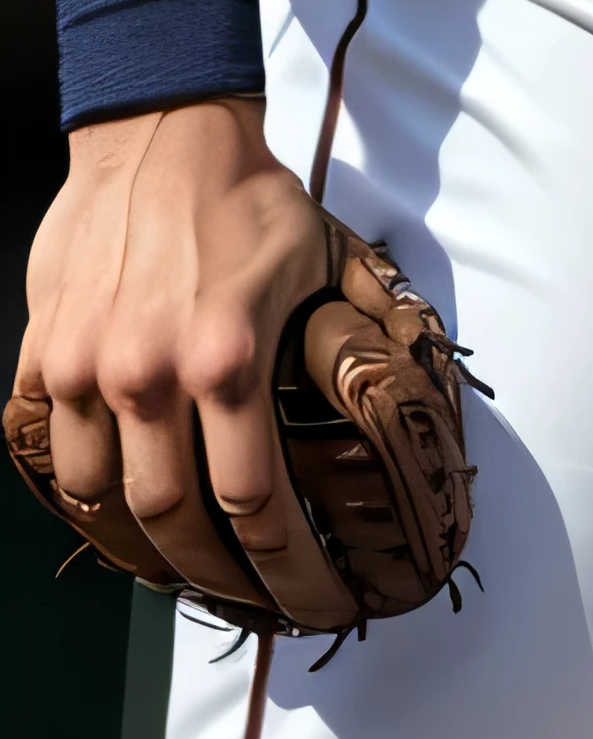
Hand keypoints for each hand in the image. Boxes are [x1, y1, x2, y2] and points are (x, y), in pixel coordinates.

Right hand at [17, 99, 331, 604]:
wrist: (160, 136)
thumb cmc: (253, 200)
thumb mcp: (328, 262)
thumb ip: (357, 333)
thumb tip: (407, 395)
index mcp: (230, 358)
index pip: (255, 503)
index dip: (286, 569)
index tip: (314, 602)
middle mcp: (151, 376)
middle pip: (173, 522)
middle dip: (217, 578)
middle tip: (251, 602)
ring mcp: (83, 371)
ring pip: (101, 500)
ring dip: (142, 541)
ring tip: (184, 560)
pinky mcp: (39, 357)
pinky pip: (48, 452)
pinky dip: (85, 487)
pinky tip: (120, 501)